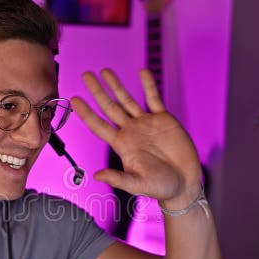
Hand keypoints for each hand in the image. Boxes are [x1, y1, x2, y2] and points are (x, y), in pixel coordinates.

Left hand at [71, 68, 201, 207]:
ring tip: (105, 70)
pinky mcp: (164, 119)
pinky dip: (148, 85)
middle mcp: (130, 131)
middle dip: (97, 91)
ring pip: (127, 100)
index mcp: (121, 145)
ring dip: (117, 85)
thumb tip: (97, 176)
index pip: (98, 125)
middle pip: (109, 107)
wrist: (184, 183)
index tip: (74, 99)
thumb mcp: (137, 184)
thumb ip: (118, 179)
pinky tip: (143, 72)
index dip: (86, 113)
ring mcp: (146, 124)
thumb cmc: (160, 187)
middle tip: (86, 75)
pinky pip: (154, 98)